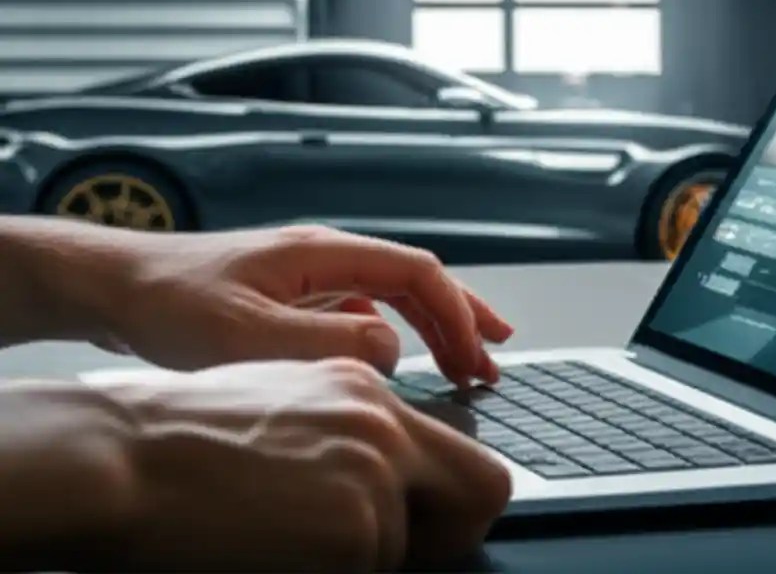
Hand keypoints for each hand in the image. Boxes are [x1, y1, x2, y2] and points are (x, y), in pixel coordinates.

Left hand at [98, 224, 511, 383]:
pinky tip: (398, 354)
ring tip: (465, 360)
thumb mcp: (249, 332)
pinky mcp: (290, 293)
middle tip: (492, 360)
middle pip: (417, 278)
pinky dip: (396, 329)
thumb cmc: (169, 303)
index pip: (418, 273)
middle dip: (461, 318)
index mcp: (324, 252)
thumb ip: (329, 340)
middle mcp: (325, 255)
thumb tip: (392, 348)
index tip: (477, 356)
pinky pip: (363, 306)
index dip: (457, 315)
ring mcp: (309, 272)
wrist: (112, 285)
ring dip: (434, 325)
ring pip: (393, 292)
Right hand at [104, 359, 511, 571]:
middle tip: (405, 551)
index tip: (432, 519)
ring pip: (413, 543)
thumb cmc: (178, 439)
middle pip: (485, 489)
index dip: (458, 495)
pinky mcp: (356, 528)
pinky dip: (332, 572)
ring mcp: (375, 473)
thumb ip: (351, 431)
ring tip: (290, 540)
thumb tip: (392, 477)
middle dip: (454, 531)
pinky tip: (276, 551)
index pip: (465, 448)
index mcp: (366, 387)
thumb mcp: (286, 401)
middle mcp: (383, 423)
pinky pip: (373, 571)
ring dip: (366, 556)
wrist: (124, 459)